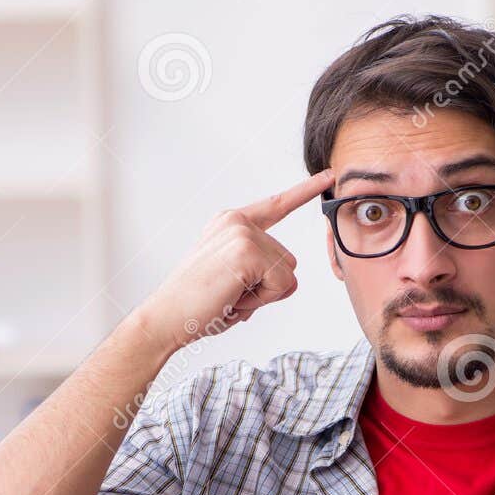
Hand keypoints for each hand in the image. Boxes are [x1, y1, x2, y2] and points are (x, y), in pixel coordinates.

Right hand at [130, 168, 335, 353]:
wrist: (165, 318)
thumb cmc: (196, 304)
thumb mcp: (231, 277)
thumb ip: (258, 268)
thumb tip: (287, 279)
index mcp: (231, 223)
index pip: (276, 205)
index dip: (304, 191)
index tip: (328, 176)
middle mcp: (237, 221)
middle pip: (289, 260)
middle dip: (267, 288)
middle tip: (231, 294)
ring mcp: (242, 234)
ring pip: (287, 274)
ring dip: (264, 296)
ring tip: (229, 295)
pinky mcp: (246, 251)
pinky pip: (281, 284)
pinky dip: (261, 301)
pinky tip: (233, 297)